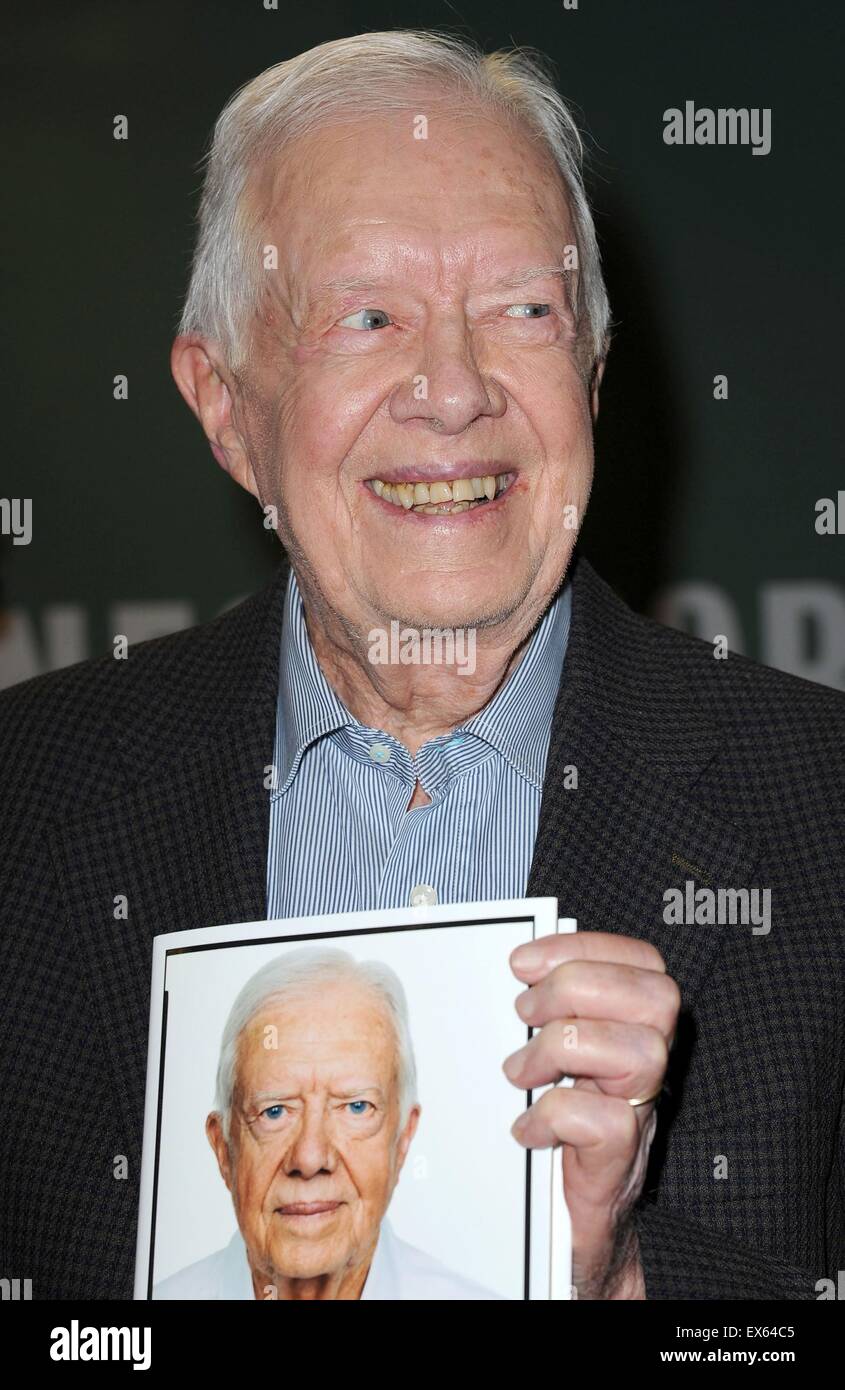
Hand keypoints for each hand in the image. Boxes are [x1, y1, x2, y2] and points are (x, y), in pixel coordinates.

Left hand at [503, 931, 679, 1298]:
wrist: (575, 1227)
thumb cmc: (559, 1130)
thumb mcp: (552, 1058)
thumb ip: (546, 1012)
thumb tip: (511, 967)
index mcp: (633, 1027)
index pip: (643, 961)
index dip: (584, 948)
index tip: (522, 962)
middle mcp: (648, 1066)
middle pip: (655, 996)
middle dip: (576, 988)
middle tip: (524, 1013)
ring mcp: (640, 1113)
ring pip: (640, 1051)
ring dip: (562, 1048)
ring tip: (521, 1071)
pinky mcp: (619, 1163)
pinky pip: (603, 1122)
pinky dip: (552, 1116)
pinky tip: (528, 1128)